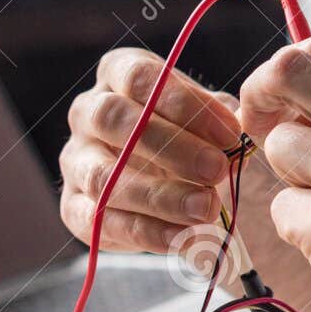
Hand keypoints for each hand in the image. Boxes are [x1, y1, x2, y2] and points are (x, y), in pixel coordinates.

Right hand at [59, 48, 238, 251]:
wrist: (172, 186)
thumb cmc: (193, 139)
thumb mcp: (210, 119)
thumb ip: (222, 120)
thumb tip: (236, 133)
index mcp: (118, 74)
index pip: (141, 78)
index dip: (185, 104)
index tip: (230, 133)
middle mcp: (87, 112)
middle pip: (114, 120)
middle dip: (170, 146)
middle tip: (216, 169)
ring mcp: (75, 161)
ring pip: (104, 177)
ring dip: (159, 197)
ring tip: (206, 208)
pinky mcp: (73, 208)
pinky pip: (102, 222)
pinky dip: (148, 233)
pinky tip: (184, 238)